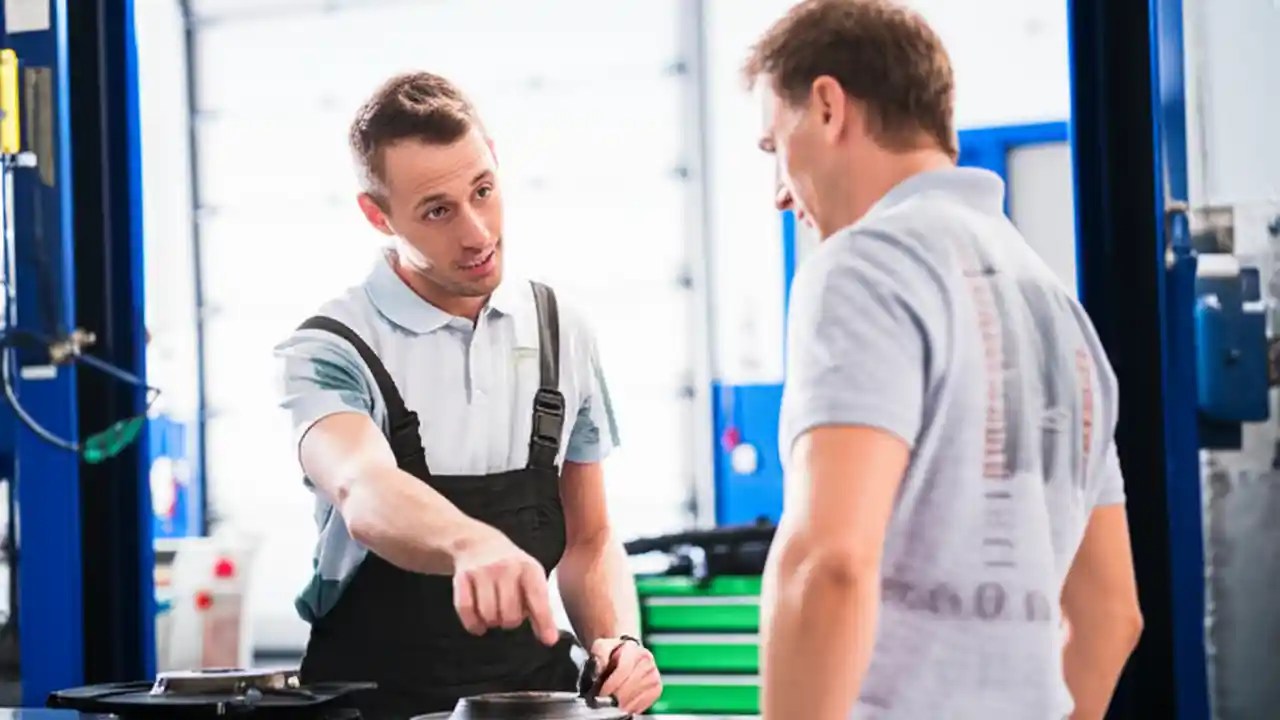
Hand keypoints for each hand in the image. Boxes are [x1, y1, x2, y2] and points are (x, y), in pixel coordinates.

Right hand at [451, 528, 558, 645]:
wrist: (479, 544)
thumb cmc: (511, 570)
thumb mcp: (531, 581)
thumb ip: (541, 611)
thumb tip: (550, 639)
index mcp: (529, 568)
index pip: (538, 598)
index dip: (544, 621)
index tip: (549, 640)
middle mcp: (506, 567)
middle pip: (510, 614)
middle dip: (510, 622)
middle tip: (508, 613)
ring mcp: (483, 571)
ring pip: (488, 615)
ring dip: (491, 623)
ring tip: (494, 614)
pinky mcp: (463, 576)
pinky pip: (466, 610)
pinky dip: (472, 624)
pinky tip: (478, 624)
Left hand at [590, 637, 662, 713]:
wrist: (626, 655)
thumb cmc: (612, 653)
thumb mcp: (601, 647)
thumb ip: (599, 654)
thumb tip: (599, 667)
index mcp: (633, 649)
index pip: (624, 669)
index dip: (612, 684)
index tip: (601, 693)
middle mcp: (647, 661)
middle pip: (630, 686)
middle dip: (614, 696)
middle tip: (603, 701)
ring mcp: (654, 676)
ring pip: (636, 697)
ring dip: (621, 704)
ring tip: (612, 702)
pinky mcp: (657, 689)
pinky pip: (643, 705)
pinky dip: (630, 708)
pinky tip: (622, 704)